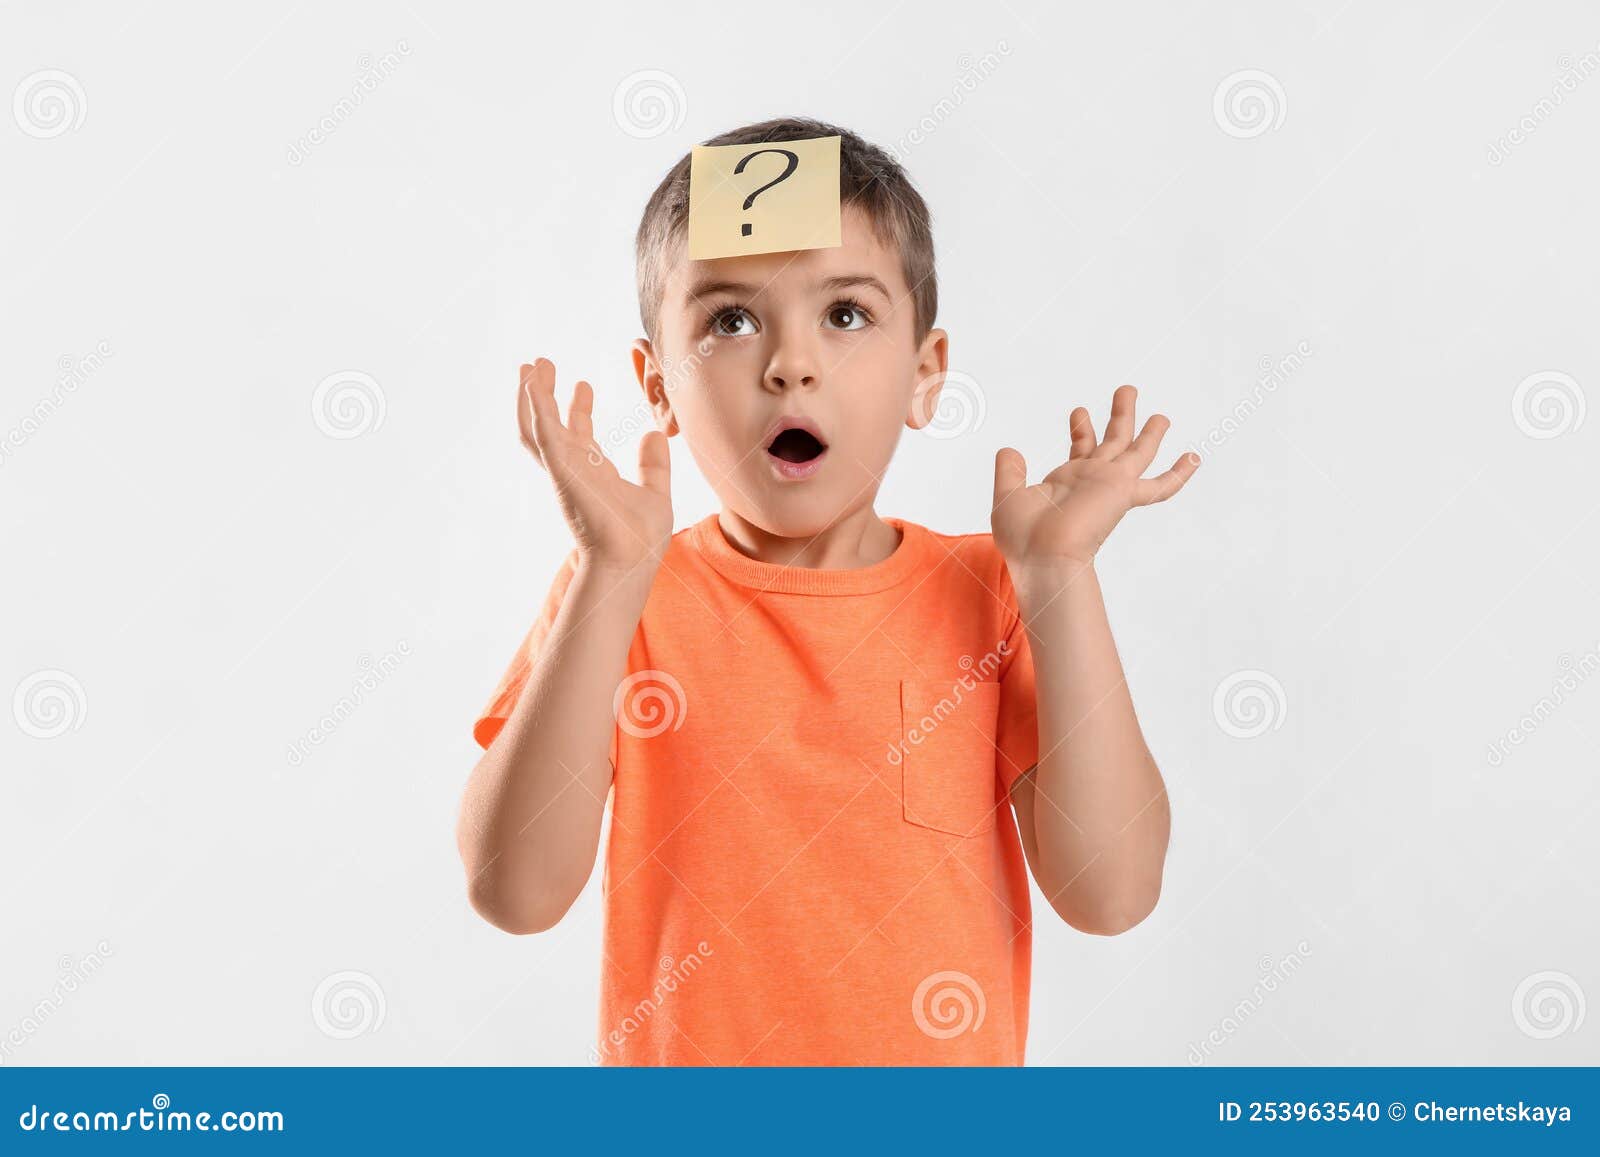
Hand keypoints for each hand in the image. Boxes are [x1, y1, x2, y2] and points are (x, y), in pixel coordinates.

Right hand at [518, 359, 672, 574]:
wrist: (630, 559)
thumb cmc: (641, 538)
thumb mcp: (655, 492)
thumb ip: (653, 465)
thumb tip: (654, 434)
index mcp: (594, 473)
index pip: (580, 435)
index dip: (579, 408)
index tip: (582, 384)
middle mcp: (574, 468)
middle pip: (550, 425)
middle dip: (544, 394)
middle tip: (543, 364)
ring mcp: (563, 467)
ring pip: (535, 425)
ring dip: (531, 394)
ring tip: (530, 365)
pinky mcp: (560, 467)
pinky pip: (541, 430)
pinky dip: (534, 405)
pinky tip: (531, 382)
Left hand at [991, 385, 1197, 572]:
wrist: (1041, 557)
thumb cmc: (1023, 538)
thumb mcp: (1007, 495)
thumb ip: (1009, 471)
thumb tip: (1009, 451)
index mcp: (1069, 482)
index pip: (1082, 448)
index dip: (1082, 428)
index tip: (1080, 411)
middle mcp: (1093, 481)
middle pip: (1113, 440)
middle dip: (1120, 414)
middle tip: (1128, 389)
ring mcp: (1110, 484)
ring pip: (1138, 450)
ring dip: (1149, 429)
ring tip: (1163, 414)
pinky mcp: (1123, 491)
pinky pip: (1160, 485)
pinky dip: (1179, 474)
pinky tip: (1195, 457)